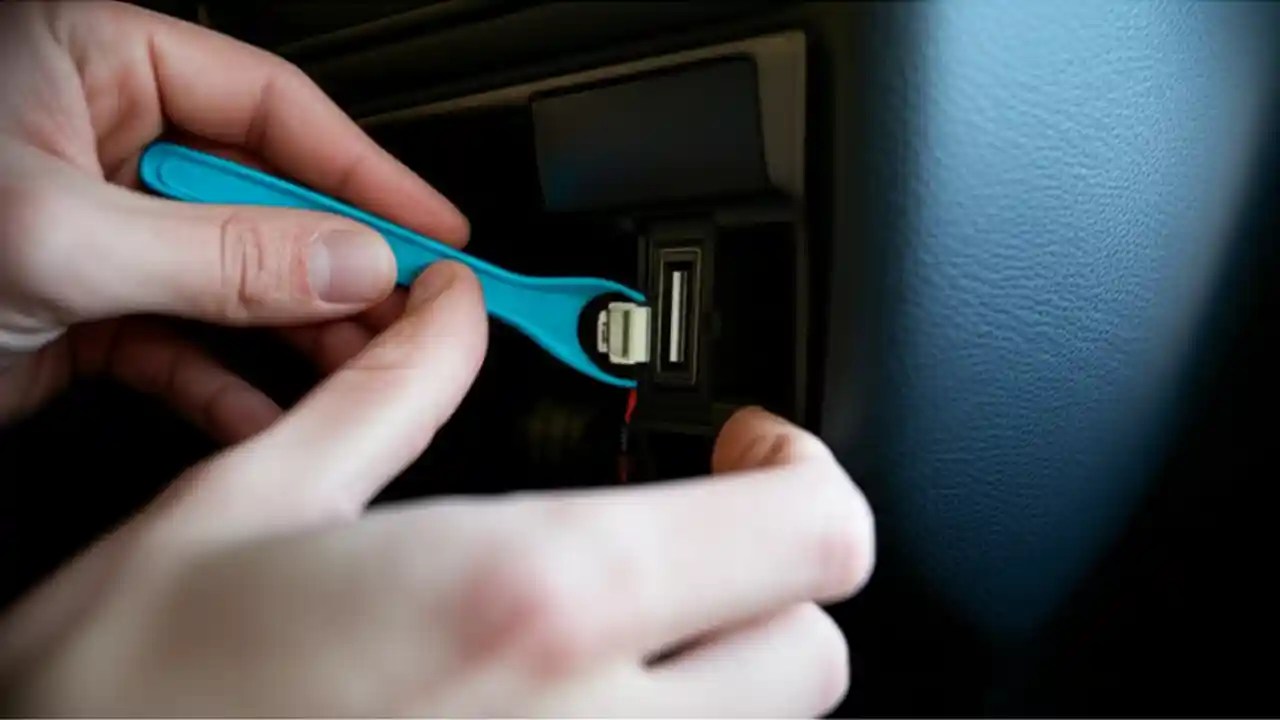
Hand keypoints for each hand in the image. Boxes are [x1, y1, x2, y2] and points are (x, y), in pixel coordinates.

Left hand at [0, 0, 467, 439]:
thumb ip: (217, 253)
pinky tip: (271, 416)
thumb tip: (347, 265)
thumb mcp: (60, 233)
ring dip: (301, 335)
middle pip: (269, 201)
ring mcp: (105, 234)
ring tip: (360, 369)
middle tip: (410, 311)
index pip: (273, 107)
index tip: (432, 230)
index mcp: (95, 65)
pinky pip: (186, 349)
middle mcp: (108, 143)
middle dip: (339, 269)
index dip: (364, 172)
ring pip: (238, 281)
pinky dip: (230, 389)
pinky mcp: (91, 312)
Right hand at [0, 261, 875, 716]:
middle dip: (768, 576)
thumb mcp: (254, 502)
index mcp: (531, 597)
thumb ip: (388, 393)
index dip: (801, 472)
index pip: (809, 534)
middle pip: (810, 650)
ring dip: (723, 664)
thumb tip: (446, 316)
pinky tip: (555, 697)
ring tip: (617, 618)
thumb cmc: (124, 695)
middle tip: (691, 531)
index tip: (744, 449)